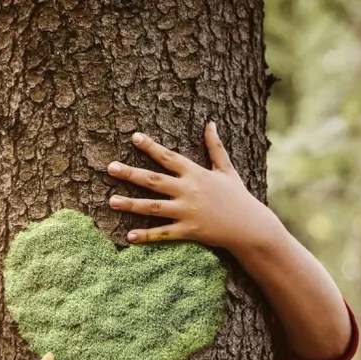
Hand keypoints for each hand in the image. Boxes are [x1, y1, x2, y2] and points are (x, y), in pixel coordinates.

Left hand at [107, 121, 282, 255]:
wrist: (250, 227)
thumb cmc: (238, 197)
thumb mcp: (227, 169)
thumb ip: (215, 147)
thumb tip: (210, 123)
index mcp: (196, 174)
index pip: (169, 157)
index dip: (151, 147)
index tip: (134, 137)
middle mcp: (189, 191)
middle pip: (154, 180)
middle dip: (130, 173)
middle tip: (110, 168)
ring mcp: (187, 212)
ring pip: (153, 207)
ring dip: (131, 204)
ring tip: (111, 201)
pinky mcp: (189, 231)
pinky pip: (164, 233)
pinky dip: (147, 236)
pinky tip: (129, 236)